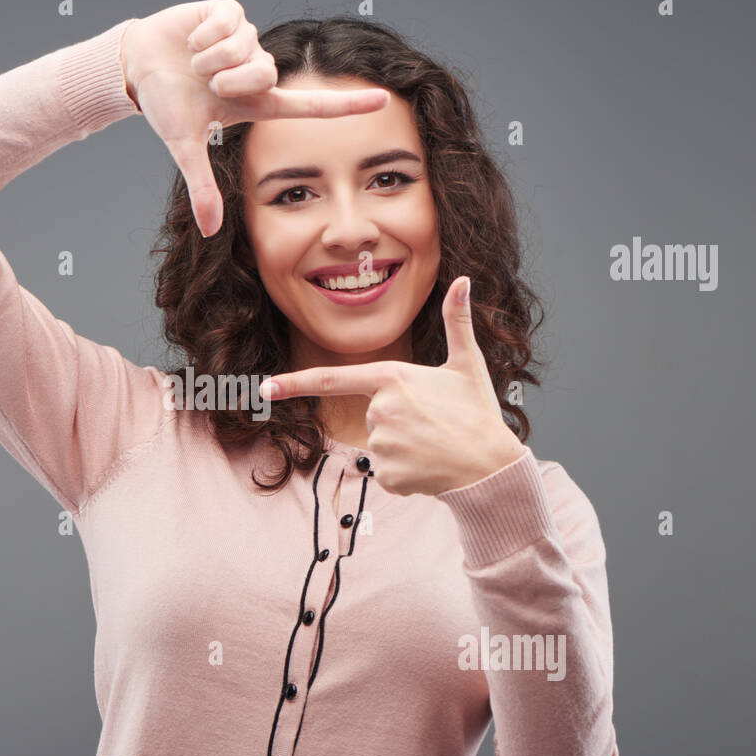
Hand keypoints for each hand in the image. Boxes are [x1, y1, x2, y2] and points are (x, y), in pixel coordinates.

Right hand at [118, 0, 390, 237]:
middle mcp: (258, 69)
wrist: (138, 66)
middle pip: (264, 74)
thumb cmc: (166, 105)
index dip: (346, 106)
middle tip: (205, 85)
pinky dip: (204, 35)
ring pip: (243, 47)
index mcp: (257, 102)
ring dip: (210, 59)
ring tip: (194, 63)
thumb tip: (209, 231)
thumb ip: (203, 187)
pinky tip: (192, 39)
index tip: (384, 102)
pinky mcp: (228, 11)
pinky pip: (228, 22)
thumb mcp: (184, 147)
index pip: (310, 105)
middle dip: (227, 81)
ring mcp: (246, 39)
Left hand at [259, 276, 527, 495]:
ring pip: (380, 444)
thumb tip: (462, 281)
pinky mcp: (386, 475)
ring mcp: (381, 444)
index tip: (264, 388)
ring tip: (435, 446)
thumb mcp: (467, 364)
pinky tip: (429, 468)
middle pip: (373, 414)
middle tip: (434, 425)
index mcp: (392, 379)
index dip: (294, 383)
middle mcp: (380, 410)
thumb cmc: (479, 414)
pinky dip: (406, 473)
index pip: (331, 378)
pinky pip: (386, 472)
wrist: (492, 468)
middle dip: (399, 421)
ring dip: (403, 448)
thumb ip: (458, 321)